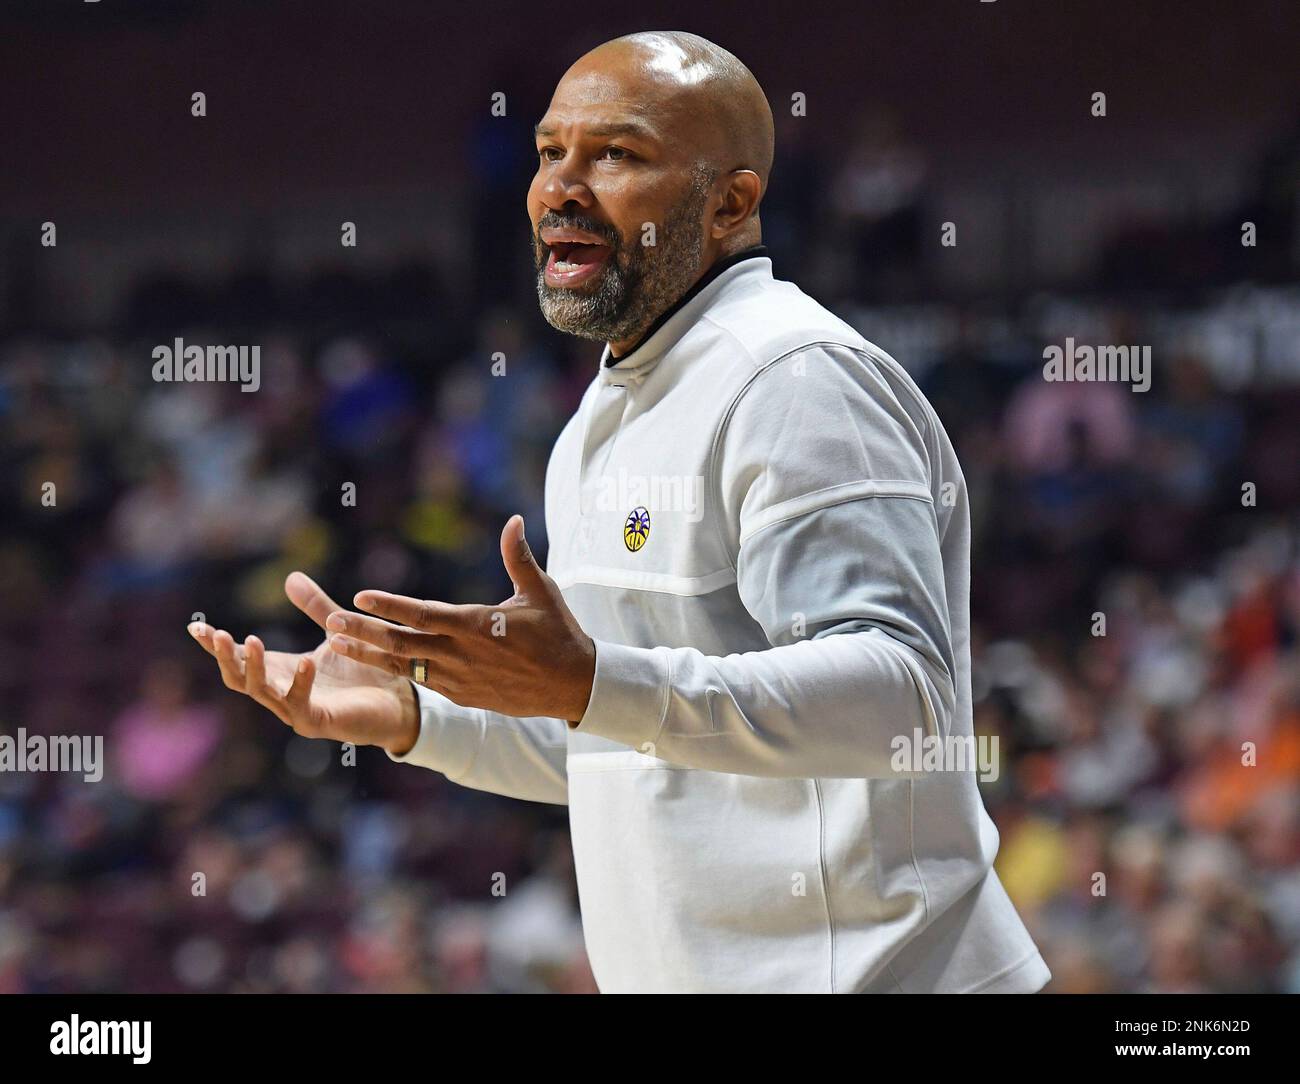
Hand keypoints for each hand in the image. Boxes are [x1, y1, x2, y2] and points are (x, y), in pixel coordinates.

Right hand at [188, 571, 420, 755]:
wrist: (397, 701)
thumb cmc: (363, 670)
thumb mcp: (336, 632)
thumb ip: (316, 608)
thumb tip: (291, 577)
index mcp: (280, 671)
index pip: (238, 658)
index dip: (216, 645)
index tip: (195, 627)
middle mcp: (281, 693)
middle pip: (239, 679)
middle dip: (225, 657)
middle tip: (216, 634)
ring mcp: (296, 711)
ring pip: (262, 693)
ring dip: (254, 667)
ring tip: (252, 640)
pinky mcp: (319, 723)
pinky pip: (301, 706)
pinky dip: (300, 684)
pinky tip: (303, 662)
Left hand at [326, 515, 596, 722]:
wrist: (573, 686)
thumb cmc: (559, 633)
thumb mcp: (541, 592)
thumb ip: (518, 557)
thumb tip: (513, 520)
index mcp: (478, 626)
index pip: (423, 614)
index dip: (390, 605)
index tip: (359, 595)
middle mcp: (463, 654)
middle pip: (402, 643)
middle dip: (363, 631)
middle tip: (330, 620)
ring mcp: (460, 679)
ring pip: (405, 665)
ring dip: (370, 653)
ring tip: (337, 642)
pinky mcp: (463, 695)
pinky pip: (422, 681)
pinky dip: (396, 669)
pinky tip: (375, 659)